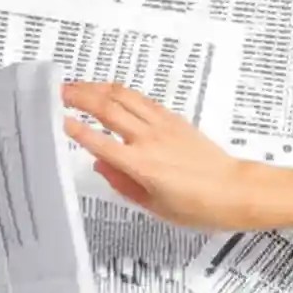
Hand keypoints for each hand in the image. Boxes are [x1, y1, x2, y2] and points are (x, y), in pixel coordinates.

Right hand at [62, 82, 270, 230]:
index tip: (57, 120)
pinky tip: (109, 91)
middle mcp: (149, 140)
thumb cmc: (198, 206)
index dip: (76, 130)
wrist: (235, 191)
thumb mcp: (153, 206)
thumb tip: (100, 164)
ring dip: (97, 88)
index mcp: (141, 166)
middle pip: (108, 109)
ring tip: (78, 86)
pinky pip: (141, 100)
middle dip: (80, 96)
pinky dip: (121, 92)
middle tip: (59, 92)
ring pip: (124, 96)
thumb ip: (122, 183)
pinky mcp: (173, 119)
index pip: (100, 143)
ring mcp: (162, 126)